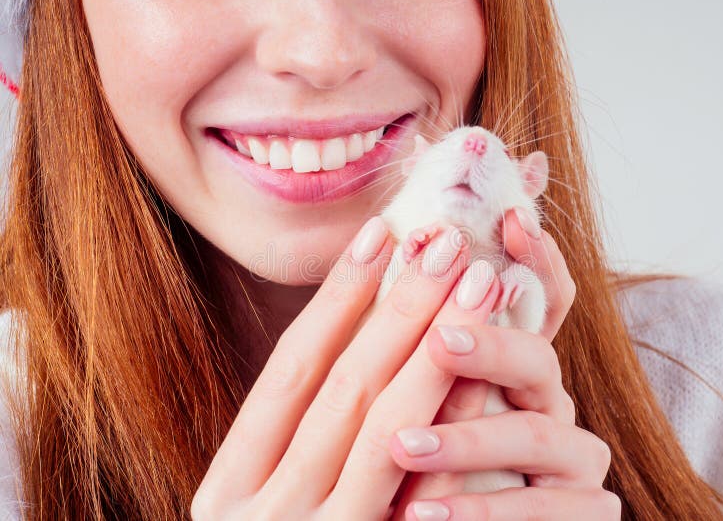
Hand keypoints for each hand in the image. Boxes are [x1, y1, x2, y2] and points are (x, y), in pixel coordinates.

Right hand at [191, 217, 506, 519]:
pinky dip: (455, 426)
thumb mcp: (263, 507)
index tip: (378, 233)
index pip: (289, 371)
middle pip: (342, 389)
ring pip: (383, 428)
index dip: (335, 297)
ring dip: (435, 347)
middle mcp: (265, 513)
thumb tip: (353, 333)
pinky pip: (424, 491)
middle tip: (448, 242)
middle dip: (400, 307)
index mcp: (229, 487)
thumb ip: (293, 446)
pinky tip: (489, 374)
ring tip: (479, 285)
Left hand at [387, 207, 620, 519]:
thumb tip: (385, 237)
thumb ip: (415, 339)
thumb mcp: (418, 398)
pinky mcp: (584, 514)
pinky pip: (541, 514)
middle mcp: (551, 403)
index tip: (510, 220)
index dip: (535, 259)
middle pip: (539, 359)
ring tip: (402, 446)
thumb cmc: (428, 460)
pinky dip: (480, 513)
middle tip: (439, 340)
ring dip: (469, 438)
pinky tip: (419, 518)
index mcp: (517, 365)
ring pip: (538, 435)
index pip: (541, 298)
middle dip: (492, 344)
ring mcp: (575, 462)